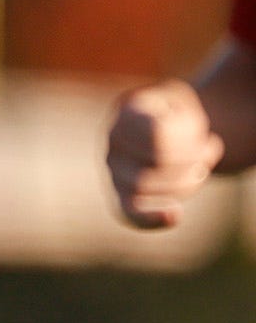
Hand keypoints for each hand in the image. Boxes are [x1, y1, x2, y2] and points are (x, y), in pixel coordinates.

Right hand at [108, 78, 223, 228]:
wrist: (174, 129)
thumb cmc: (181, 114)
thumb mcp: (185, 104)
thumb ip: (175, 121)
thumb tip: (158, 136)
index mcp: (128, 111)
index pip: (158, 134)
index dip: (187, 138)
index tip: (199, 129)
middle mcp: (114, 140)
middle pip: (159, 161)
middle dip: (192, 159)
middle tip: (208, 148)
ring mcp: (115, 169)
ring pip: (151, 186)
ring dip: (189, 180)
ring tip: (201, 168)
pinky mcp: (123, 195)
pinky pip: (130, 213)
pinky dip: (151, 218)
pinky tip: (174, 214)